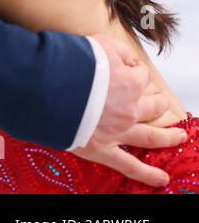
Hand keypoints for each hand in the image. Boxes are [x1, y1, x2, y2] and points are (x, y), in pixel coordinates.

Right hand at [70, 35, 188, 187]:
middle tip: (160, 101)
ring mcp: (118, 131)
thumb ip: (118, 51)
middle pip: (153, 106)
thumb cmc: (66, 64)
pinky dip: (147, 174)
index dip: (135, 70)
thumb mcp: (98, 42)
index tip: (128, 68)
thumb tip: (128, 60)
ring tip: (178, 137)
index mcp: (128, 83)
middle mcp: (128, 108)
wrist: (44, 86)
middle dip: (159, 102)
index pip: (140, 76)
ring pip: (152, 136)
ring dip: (168, 137)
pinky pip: (129, 165)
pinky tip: (161, 179)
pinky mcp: (102, 148)